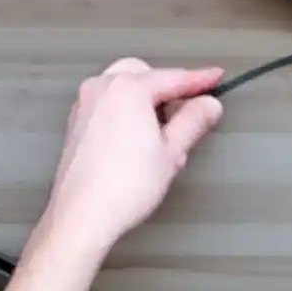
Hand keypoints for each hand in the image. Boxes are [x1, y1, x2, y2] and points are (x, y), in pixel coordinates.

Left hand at [40, 57, 223, 253]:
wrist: (82, 215)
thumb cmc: (122, 188)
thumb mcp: (173, 152)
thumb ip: (194, 121)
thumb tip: (208, 105)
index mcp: (129, 89)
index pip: (174, 77)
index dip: (200, 79)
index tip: (214, 78)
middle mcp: (102, 88)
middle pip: (145, 75)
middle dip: (168, 89)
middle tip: (189, 113)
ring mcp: (85, 104)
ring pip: (123, 87)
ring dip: (146, 100)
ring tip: (162, 134)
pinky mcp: (77, 123)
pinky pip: (108, 104)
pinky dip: (126, 111)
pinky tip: (137, 139)